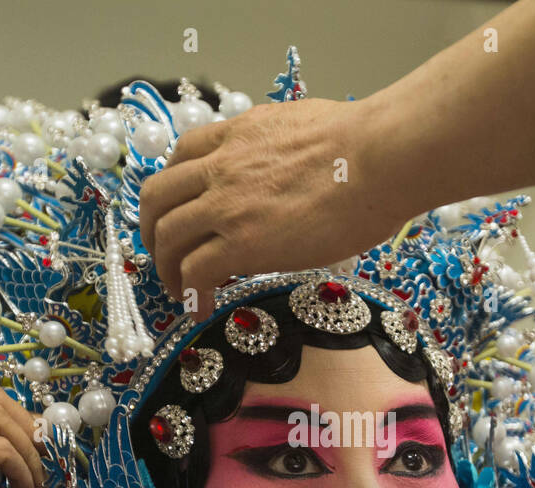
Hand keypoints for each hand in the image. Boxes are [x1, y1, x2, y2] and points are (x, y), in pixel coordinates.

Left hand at [138, 97, 411, 318]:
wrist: (381, 158)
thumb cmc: (368, 146)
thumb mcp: (306, 130)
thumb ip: (284, 150)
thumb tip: (298, 168)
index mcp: (239, 134)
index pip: (183, 156)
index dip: (175, 188)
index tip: (183, 210)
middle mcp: (222, 166)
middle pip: (158, 197)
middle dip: (153, 229)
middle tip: (166, 255)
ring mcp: (227, 204)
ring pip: (168, 237)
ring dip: (166, 268)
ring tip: (179, 292)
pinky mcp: (242, 242)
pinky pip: (195, 272)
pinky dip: (190, 294)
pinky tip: (200, 310)